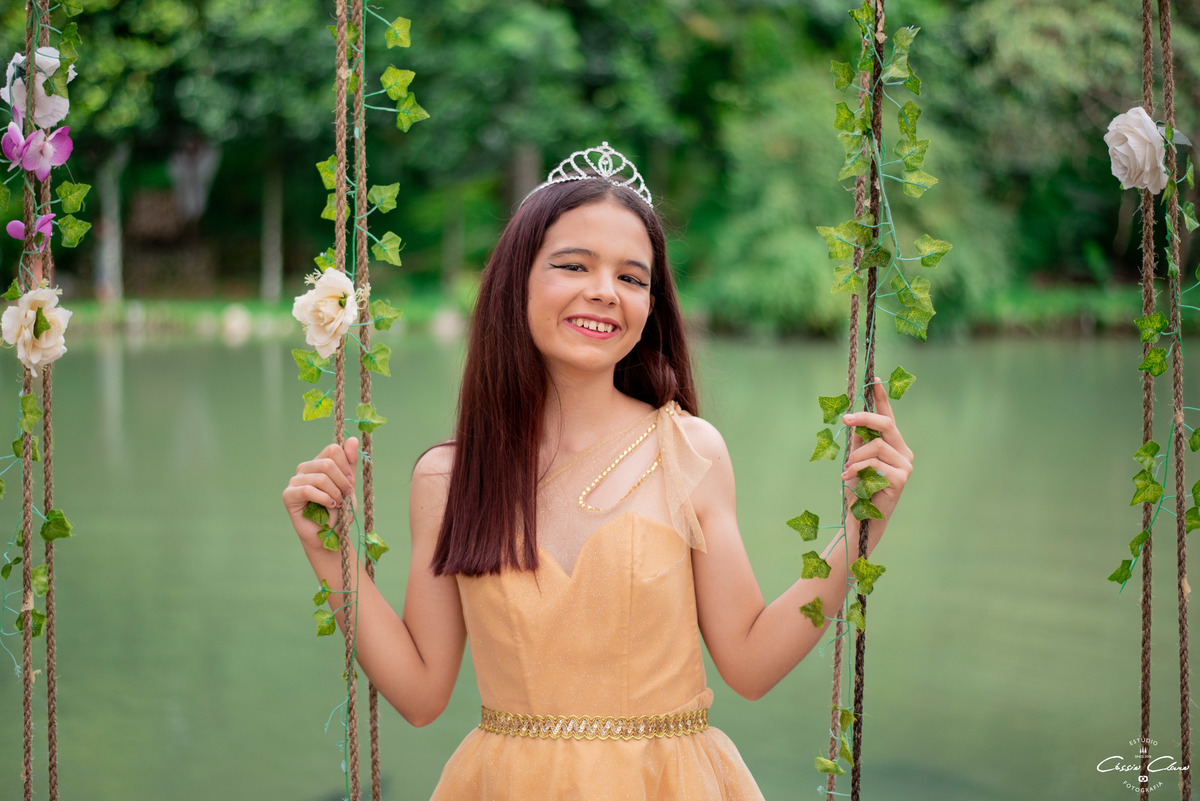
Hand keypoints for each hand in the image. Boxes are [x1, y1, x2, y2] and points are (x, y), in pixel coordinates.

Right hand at [282, 437, 358, 545]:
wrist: (330, 535)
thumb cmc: (339, 510)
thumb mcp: (348, 484)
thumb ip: (350, 463)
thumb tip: (352, 439)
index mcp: (319, 462)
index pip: (333, 449)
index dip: (346, 465)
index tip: (351, 481)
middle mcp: (305, 468)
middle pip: (328, 463)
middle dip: (342, 481)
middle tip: (346, 495)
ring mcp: (295, 481)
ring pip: (321, 478)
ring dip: (335, 493)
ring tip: (339, 504)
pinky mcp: (288, 495)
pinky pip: (309, 490)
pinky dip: (325, 499)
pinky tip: (331, 506)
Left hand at [839, 378, 912, 521]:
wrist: (862, 517)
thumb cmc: (859, 487)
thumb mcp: (856, 458)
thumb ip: (859, 439)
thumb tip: (853, 415)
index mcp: (893, 444)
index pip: (888, 417)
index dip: (881, 397)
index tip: (873, 379)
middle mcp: (903, 452)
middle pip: (886, 424)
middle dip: (864, 418)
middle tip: (846, 419)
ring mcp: (905, 465)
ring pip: (876, 445)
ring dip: (855, 457)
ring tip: (847, 471)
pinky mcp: (901, 478)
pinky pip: (874, 463)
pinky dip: (857, 469)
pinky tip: (850, 479)